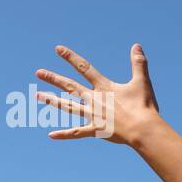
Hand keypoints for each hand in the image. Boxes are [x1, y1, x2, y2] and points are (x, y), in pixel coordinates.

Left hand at [35, 44, 163, 145]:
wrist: (142, 129)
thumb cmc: (143, 106)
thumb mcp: (142, 82)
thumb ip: (138, 63)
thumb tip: (136, 45)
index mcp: (104, 87)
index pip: (84, 68)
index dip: (71, 58)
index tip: (58, 49)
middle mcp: (94, 99)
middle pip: (69, 86)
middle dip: (53, 78)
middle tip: (38, 72)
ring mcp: (93, 115)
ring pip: (68, 106)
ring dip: (52, 100)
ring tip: (38, 96)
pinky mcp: (95, 130)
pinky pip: (76, 132)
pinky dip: (64, 134)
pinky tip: (51, 135)